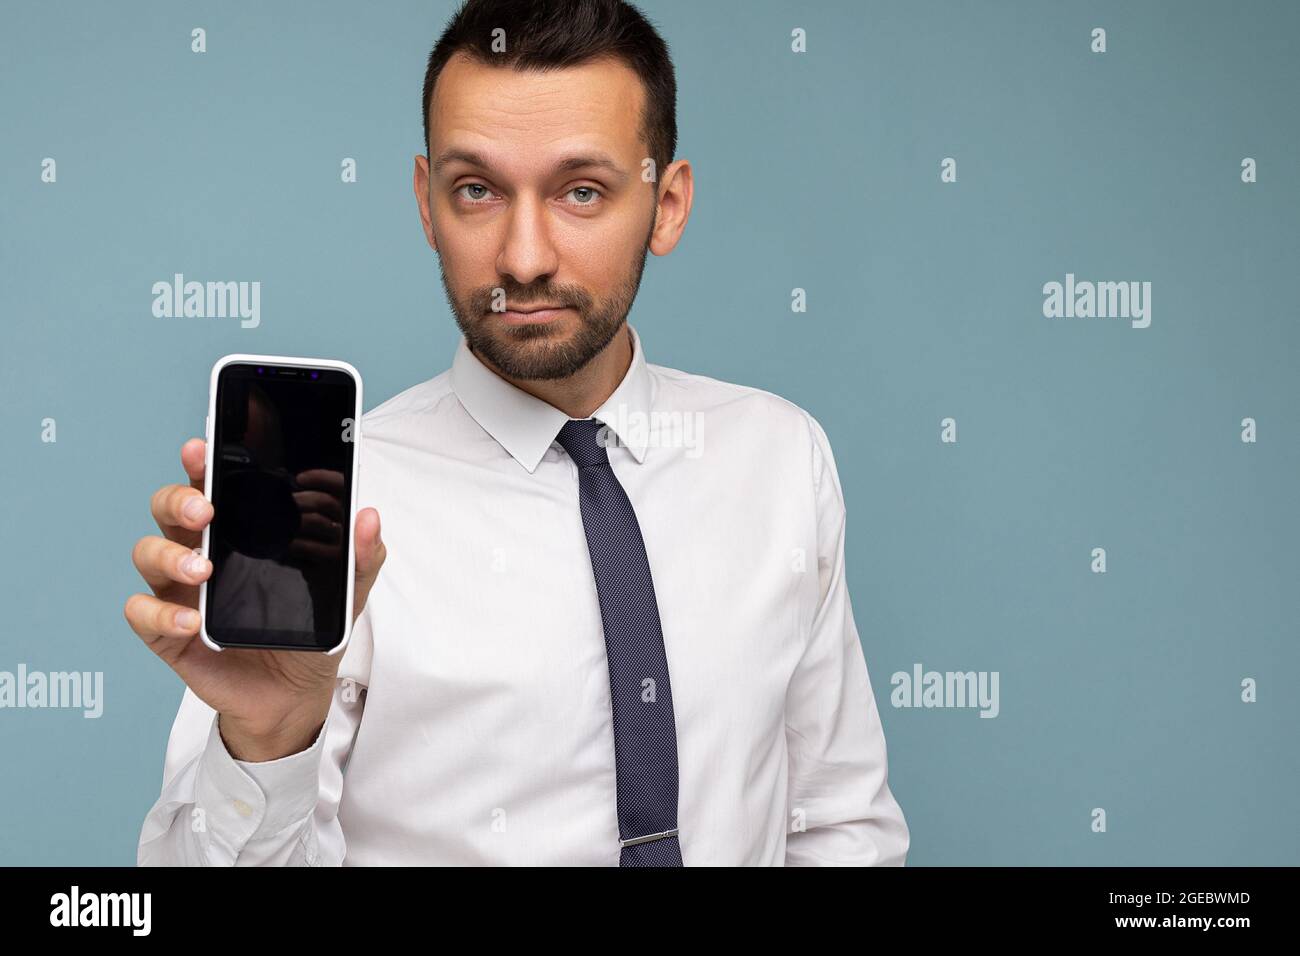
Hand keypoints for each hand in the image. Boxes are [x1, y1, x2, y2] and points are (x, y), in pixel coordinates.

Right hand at [124, 437, 385, 759]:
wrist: (297, 694)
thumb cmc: (310, 630)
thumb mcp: (346, 594)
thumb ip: (360, 558)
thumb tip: (370, 517)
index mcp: (239, 530)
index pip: (213, 484)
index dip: (202, 462)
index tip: (203, 448)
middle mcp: (201, 550)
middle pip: (168, 508)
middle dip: (179, 499)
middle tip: (206, 510)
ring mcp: (180, 591)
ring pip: (147, 552)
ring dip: (168, 554)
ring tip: (202, 568)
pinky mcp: (168, 633)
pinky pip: (142, 613)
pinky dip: (159, 613)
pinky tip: (190, 622)